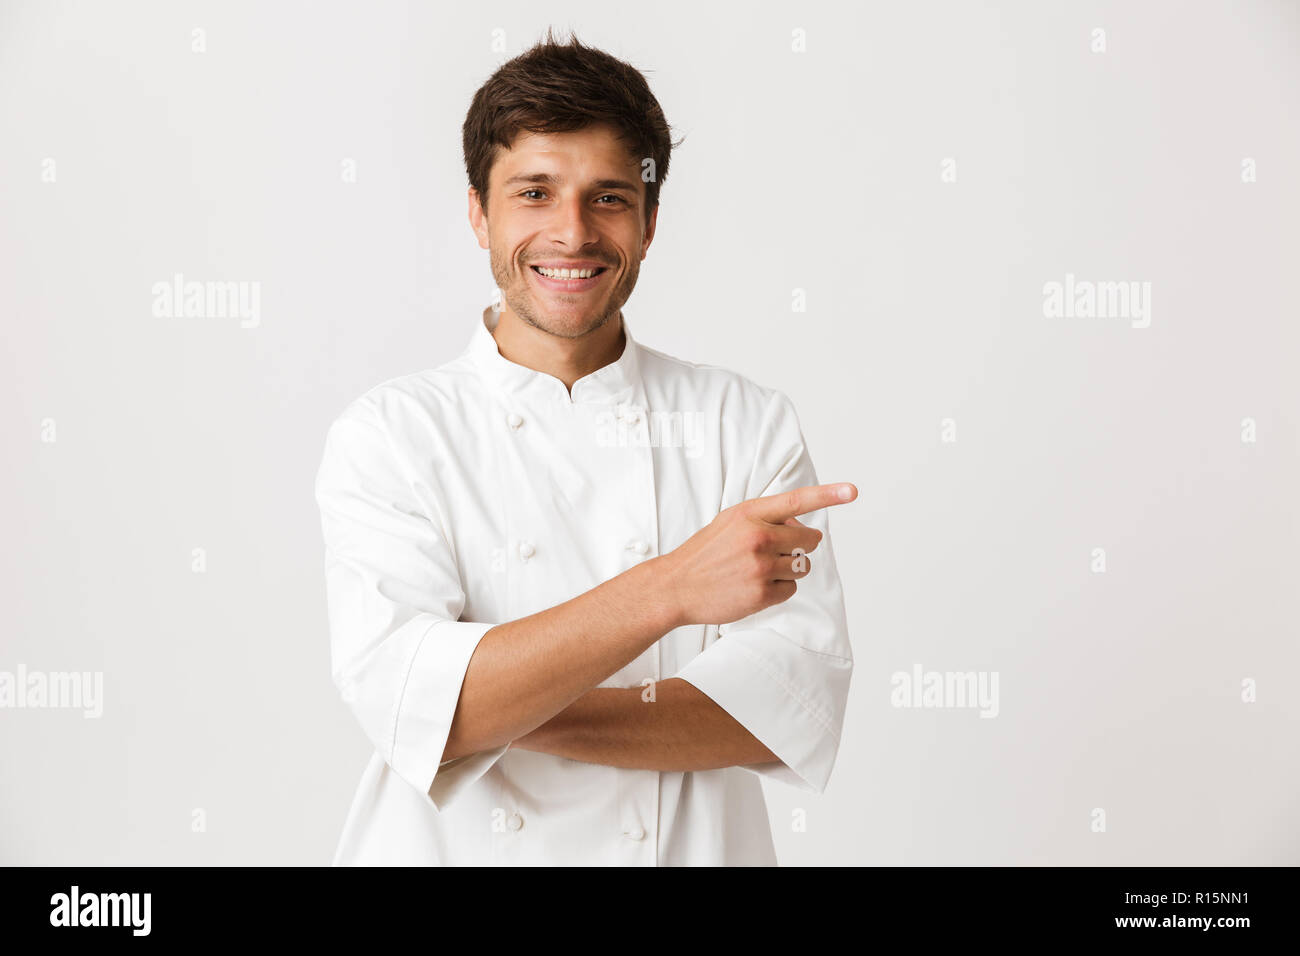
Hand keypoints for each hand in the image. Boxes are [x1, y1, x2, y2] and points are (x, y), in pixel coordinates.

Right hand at [659, 482, 857, 626]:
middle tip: (774, 551)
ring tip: (758, 570)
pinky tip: (754, 586)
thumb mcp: (729, 522)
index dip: (827, 494)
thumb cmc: (705, 553)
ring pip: (803, 566)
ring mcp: (760, 567)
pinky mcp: (761, 594)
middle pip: (808, 540)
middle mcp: (757, 537)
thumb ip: (764, 518)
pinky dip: (778, 589)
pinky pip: (791, 589)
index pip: (795, 500)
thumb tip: (800, 525)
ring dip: (788, 569)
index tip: (852, 491)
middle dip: (800, 546)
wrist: (675, 586)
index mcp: (749, 514)